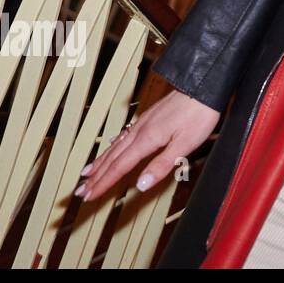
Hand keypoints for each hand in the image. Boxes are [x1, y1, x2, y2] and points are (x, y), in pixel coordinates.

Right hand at [75, 89, 220, 200]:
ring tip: (86, 173)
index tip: (89, 196)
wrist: (204, 86)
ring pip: (116, 145)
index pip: (120, 167)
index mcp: (147, 139)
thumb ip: (162, 165)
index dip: (104, 183)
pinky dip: (113, 145)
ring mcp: (143, 122)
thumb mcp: (185, 143)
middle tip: (79, 191)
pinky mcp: (149, 117)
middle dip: (96, 176)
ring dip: (100, 161)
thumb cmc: (199, 114)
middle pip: (113, 157)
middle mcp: (140, 131)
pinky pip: (124, 135)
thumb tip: (141, 185)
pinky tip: (111, 146)